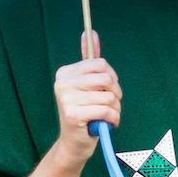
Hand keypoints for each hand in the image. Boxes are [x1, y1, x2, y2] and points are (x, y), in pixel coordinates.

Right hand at [50, 31, 121, 165]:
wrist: (74, 144)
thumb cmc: (85, 114)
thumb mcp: (87, 86)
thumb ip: (90, 61)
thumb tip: (91, 32)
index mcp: (65, 73)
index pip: (101, 64)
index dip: (112, 79)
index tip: (108, 90)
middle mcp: (62, 83)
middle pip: (106, 78)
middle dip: (116, 94)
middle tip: (109, 106)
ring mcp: (66, 98)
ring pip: (109, 96)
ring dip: (115, 109)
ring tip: (105, 117)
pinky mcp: (73, 114)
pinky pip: (107, 110)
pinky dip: (113, 120)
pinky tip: (105, 125)